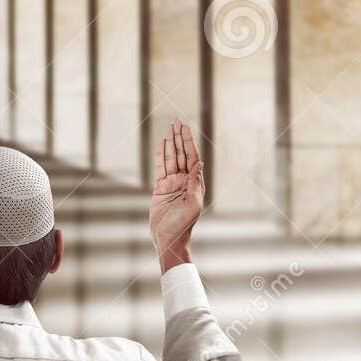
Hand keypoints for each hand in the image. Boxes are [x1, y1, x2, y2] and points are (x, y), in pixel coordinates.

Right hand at [148, 120, 202, 271]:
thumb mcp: (193, 204)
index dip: (188, 142)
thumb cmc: (183, 225)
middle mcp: (184, 181)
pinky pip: (161, 168)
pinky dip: (161, 155)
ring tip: (170, 128)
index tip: (185, 128)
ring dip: (170, 143)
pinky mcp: (161, 188)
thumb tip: (199, 163)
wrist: (168, 238)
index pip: (192, 158)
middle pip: (181, 154)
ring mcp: (172, 184)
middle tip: (177, 121)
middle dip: (179, 138)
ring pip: (171, 158)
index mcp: (194, 184)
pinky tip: (162, 144)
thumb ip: (195, 183)